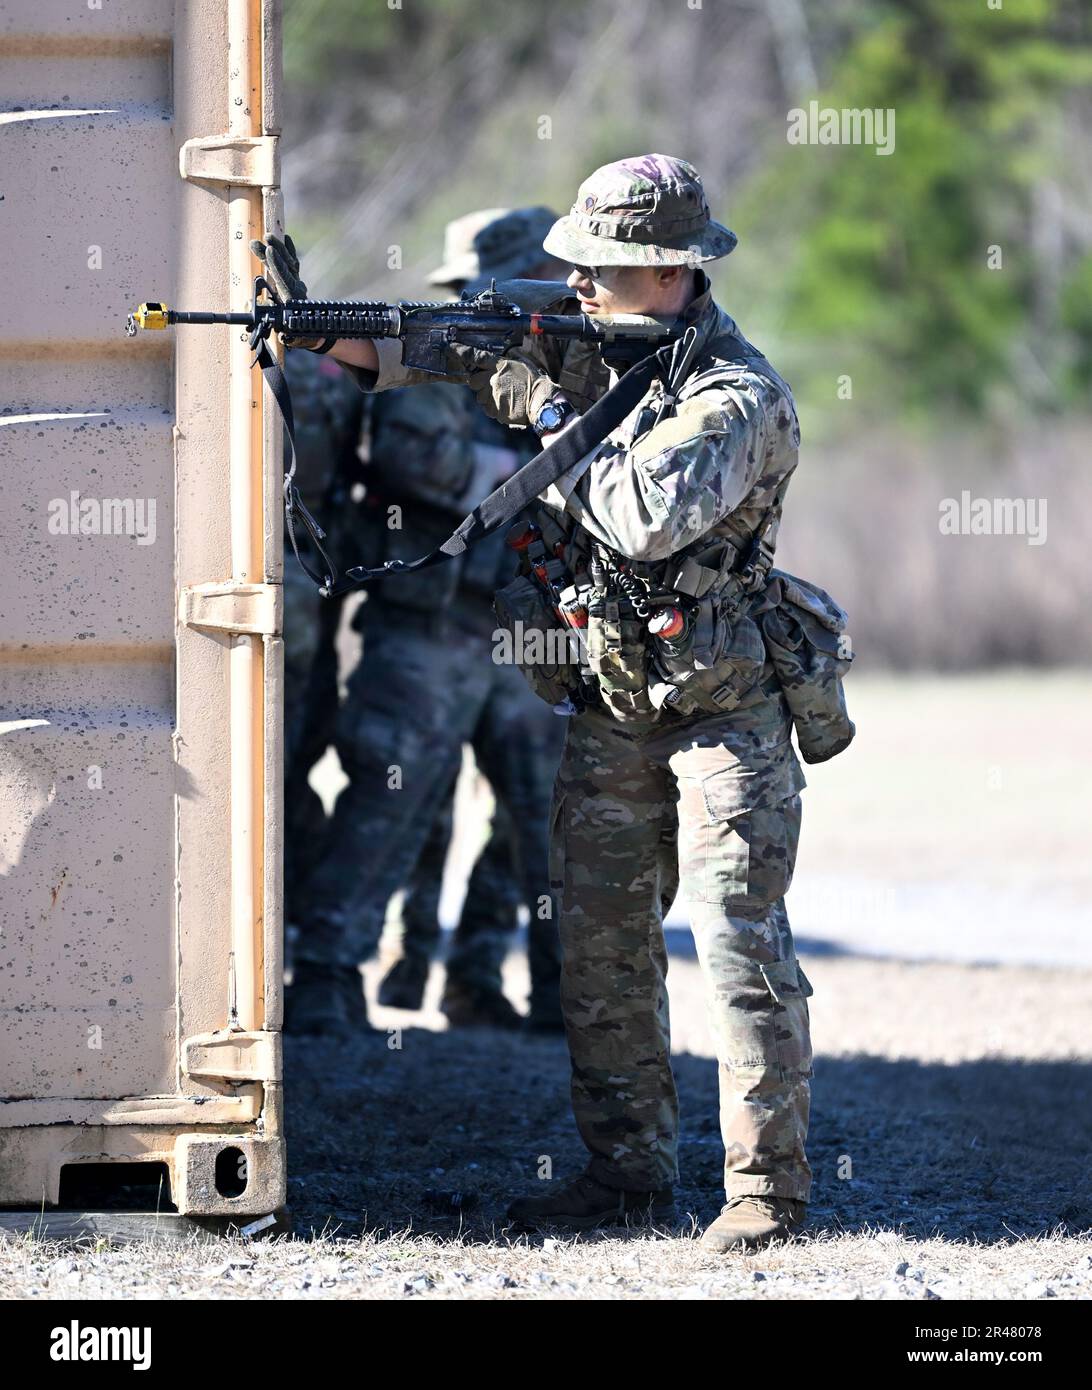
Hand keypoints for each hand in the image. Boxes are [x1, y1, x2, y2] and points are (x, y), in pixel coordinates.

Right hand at [250, 233, 325, 349]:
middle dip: (275, 251)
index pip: (284, 279)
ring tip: (268, 235)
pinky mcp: (296, 280)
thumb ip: (282, 329)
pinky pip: (293, 263)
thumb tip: (274, 322)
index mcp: (292, 300)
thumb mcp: (287, 333)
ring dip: (279, 248)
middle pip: (286, 266)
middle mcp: (296, 288)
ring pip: (289, 262)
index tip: (270, 251)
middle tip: (265, 238)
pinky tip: (285, 237)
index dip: (277, 265)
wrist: (310, 332)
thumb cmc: (294, 333)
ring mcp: (297, 283)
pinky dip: (289, 250)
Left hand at [446, 345, 558, 425]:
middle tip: (492, 385)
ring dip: (488, 397)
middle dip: (480, 383)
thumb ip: (504, 362)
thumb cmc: (534, 381)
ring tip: (504, 397)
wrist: (541, 401)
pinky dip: (495, 408)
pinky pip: (488, 409)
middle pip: (474, 381)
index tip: (451, 348)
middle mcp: (493, 380)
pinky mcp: (495, 410)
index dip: (462, 352)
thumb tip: (495, 362)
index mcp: (499, 365)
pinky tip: (507, 405)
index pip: (476, 356)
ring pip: (480, 397)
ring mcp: (493, 396)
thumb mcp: (520, 364)